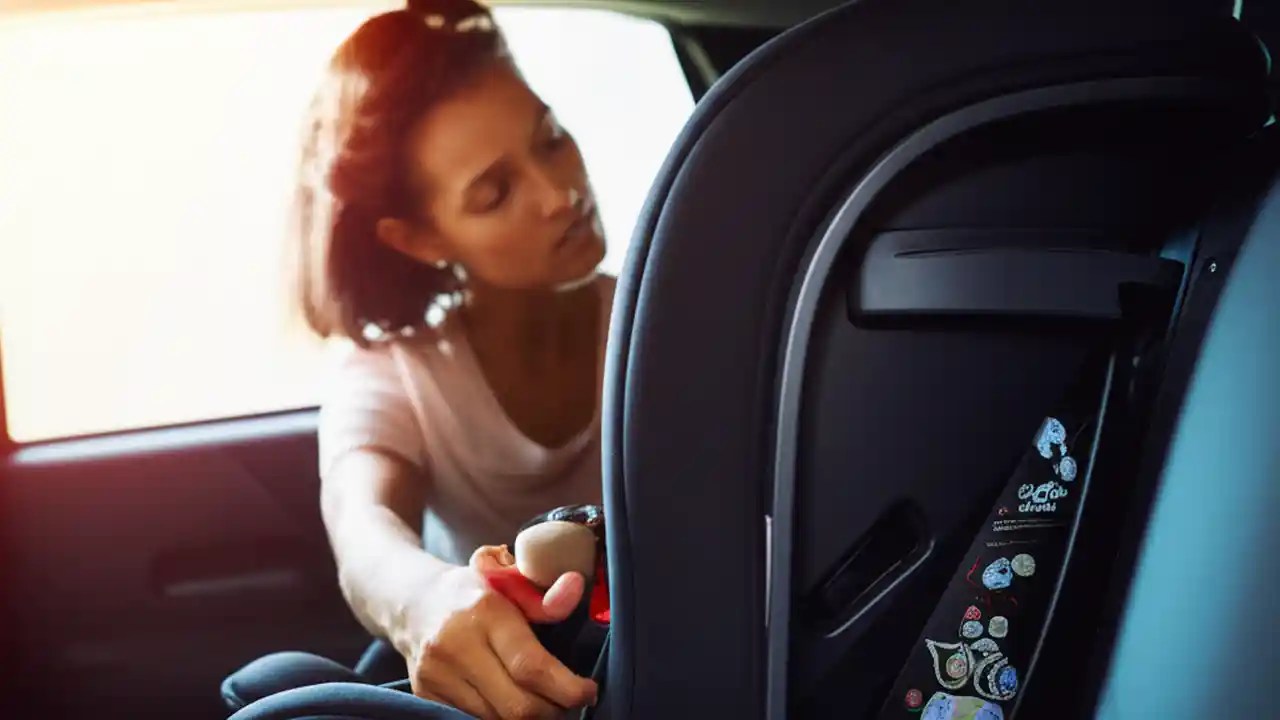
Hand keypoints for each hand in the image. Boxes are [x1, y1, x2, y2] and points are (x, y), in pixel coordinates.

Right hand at [394, 554, 596, 719]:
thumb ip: (544, 597)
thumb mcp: (507, 581)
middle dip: (553, 711)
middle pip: (517, 707)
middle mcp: (455, 647)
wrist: (412, 602)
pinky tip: (513, 703)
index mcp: (484, 613)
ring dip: (529, 719)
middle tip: (569, 700)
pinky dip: (500, 719)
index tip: (589, 691)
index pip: (530, 667)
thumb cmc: (472, 591)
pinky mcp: (426, 697)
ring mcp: (436, 677)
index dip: (567, 688)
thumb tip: (576, 589)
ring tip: (543, 701)